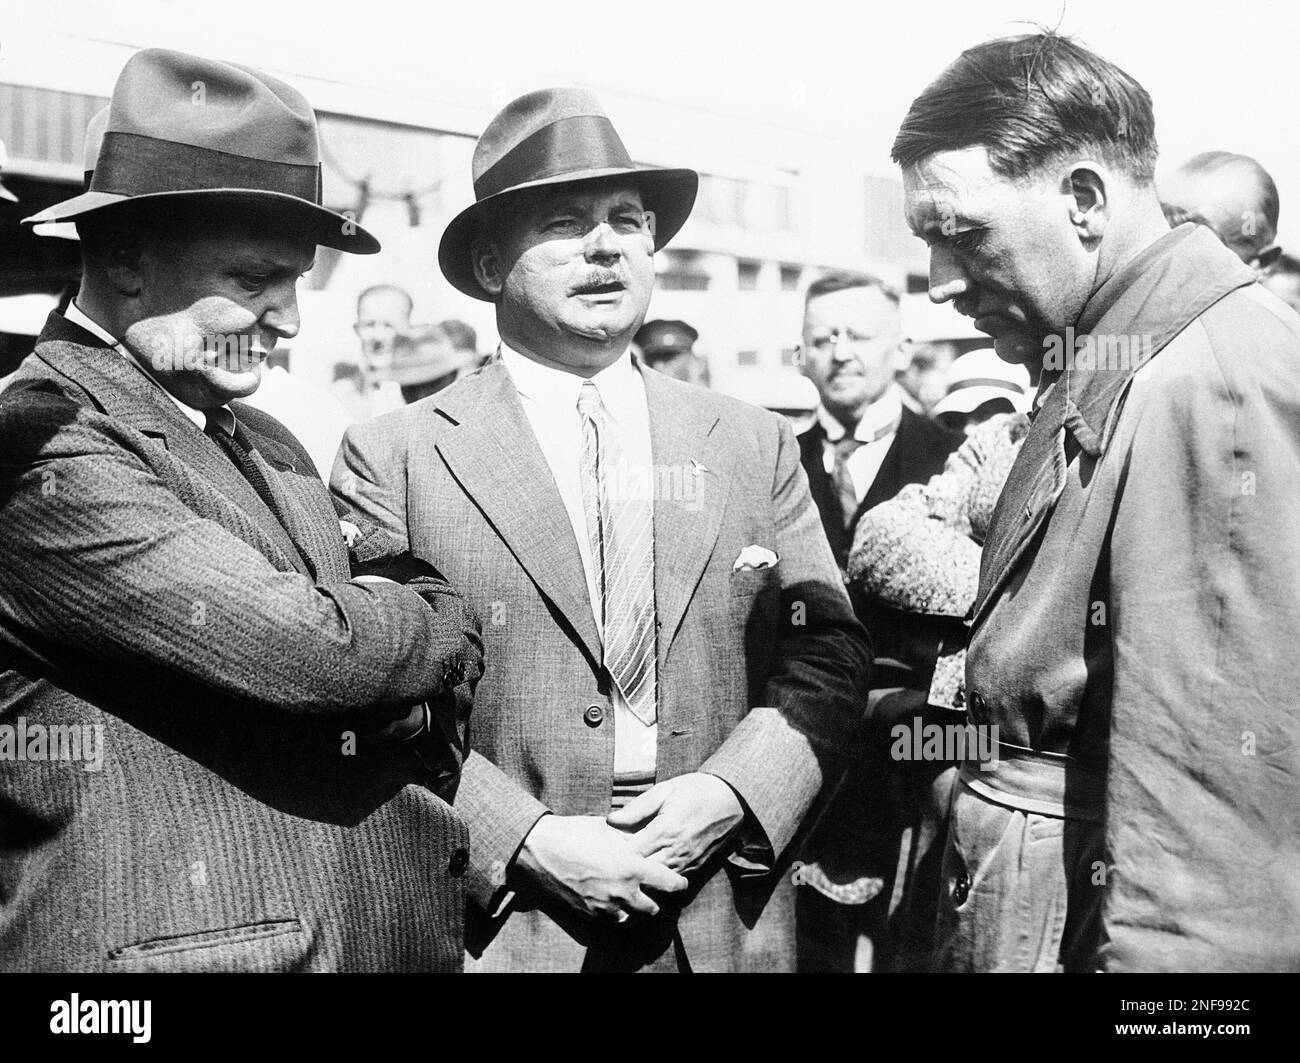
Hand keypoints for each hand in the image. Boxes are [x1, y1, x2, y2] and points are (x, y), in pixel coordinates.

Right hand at [514, 815, 688, 921]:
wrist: (541, 849)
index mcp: (633, 868)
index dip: (678, 883)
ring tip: (635, 899)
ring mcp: (605, 907)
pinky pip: (611, 922)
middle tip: (655, 891)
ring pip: (633, 919)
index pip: (670, 884)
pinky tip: (614, 904)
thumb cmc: (576, 832)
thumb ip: (636, 840)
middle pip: (653, 908)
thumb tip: (652, 841)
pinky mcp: (588, 916)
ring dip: (636, 911)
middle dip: (656, 900)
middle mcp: (623, 892)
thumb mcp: (612, 830)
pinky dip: (616, 915)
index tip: (680, 882)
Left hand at [606, 772, 745, 872]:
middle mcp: (676, 850)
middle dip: (626, 869)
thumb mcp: (665, 790)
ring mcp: (687, 862)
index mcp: (666, 830)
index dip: (615, 852)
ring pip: (657, 882)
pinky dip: (658, 880)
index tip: (604, 848)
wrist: (732, 799)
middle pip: (642, 872)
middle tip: (610, 863)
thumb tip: (611, 820)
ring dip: (641, 878)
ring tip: (625, 871)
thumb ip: (638, 808)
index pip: (632, 852)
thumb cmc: (696, 790)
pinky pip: (672, 880)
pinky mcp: (695, 867)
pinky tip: (647, 873)